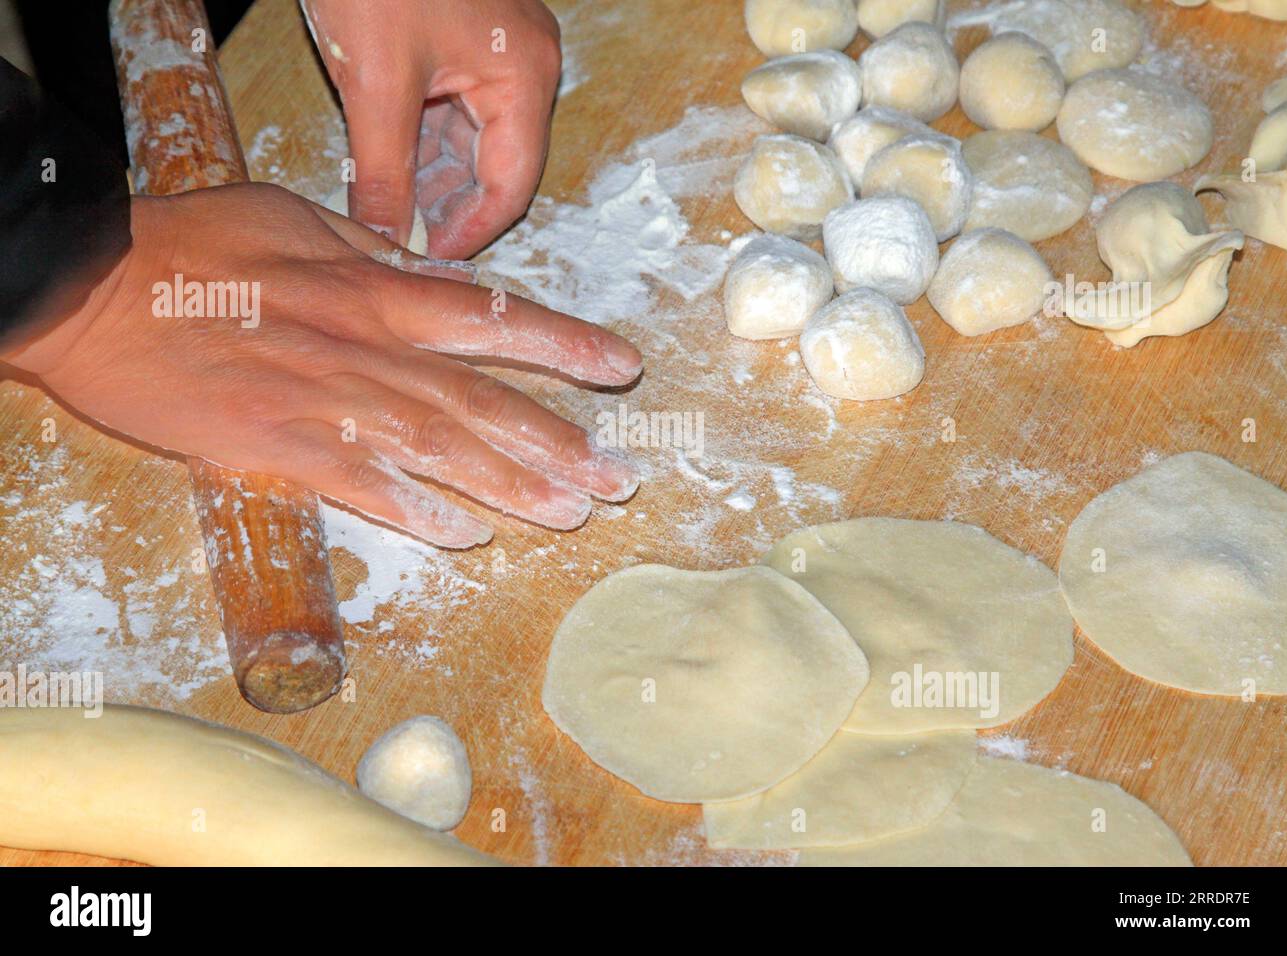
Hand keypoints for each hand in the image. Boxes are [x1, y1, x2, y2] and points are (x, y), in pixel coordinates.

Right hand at [5, 184, 641, 547]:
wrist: (89, 288)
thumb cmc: (188, 247)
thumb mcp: (292, 217)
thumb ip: (370, 250)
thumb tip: (432, 269)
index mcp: (371, 288)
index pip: (492, 317)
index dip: (564, 344)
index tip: (623, 368)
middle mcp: (365, 346)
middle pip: (483, 398)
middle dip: (560, 441)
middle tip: (621, 478)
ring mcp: (323, 399)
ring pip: (439, 446)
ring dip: (513, 483)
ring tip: (574, 513)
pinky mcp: (274, 445)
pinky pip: (361, 483)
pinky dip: (416, 509)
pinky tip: (468, 535)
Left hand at [302, 0, 561, 256]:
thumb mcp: (374, 83)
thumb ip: (383, 172)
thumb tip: (385, 240)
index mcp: (523, 76)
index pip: (511, 185)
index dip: (471, 232)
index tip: (428, 261)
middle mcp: (522, 66)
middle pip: (495, 165)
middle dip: (447, 206)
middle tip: (402, 243)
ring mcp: (495, 51)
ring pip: (470, 140)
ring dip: (430, 176)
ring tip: (388, 211)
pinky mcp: (463, 40)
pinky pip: (452, 108)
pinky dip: (421, 141)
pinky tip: (387, 167)